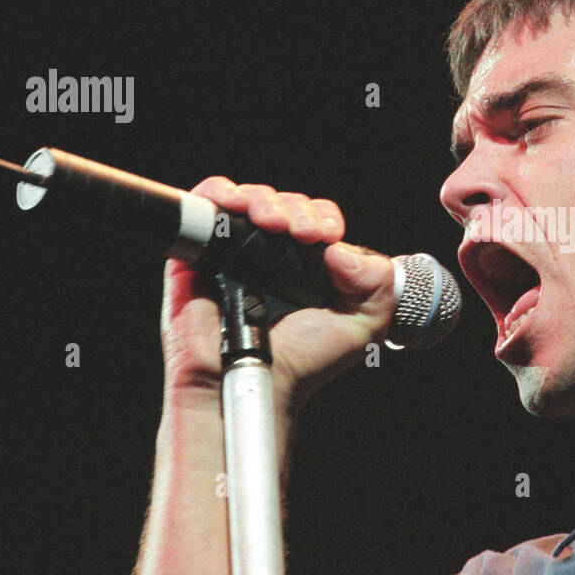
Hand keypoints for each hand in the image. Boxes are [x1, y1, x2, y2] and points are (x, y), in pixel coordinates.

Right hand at [160, 177, 395, 421]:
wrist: (259, 382)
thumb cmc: (304, 361)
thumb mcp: (364, 326)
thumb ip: (377, 285)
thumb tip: (341, 250)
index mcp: (308, 267)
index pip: (316, 218)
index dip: (323, 217)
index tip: (328, 237)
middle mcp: (271, 257)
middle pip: (285, 203)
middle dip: (298, 209)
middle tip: (303, 234)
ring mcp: (234, 254)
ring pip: (248, 199)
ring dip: (265, 200)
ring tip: (272, 223)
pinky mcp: (197, 255)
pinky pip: (204, 205)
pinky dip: (219, 192)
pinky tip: (235, 204)